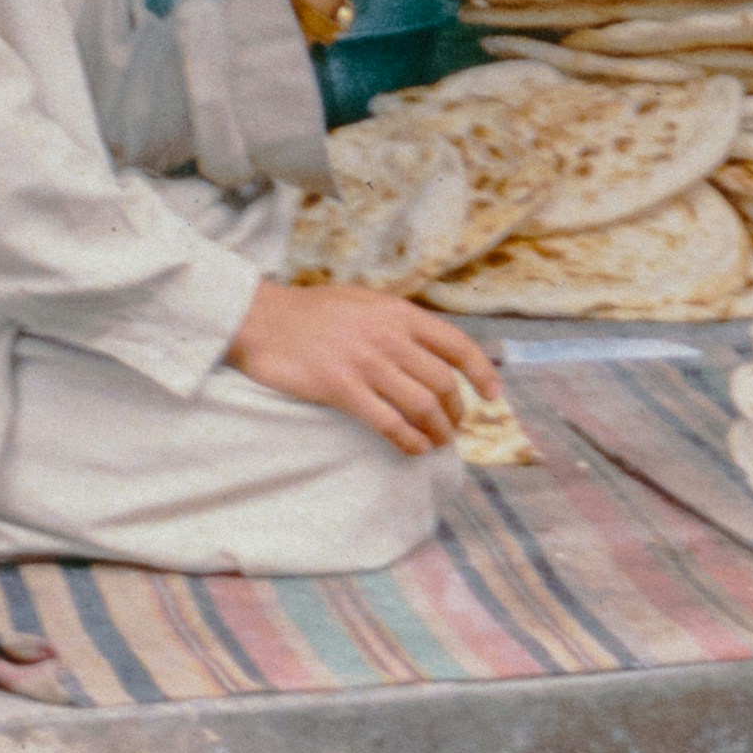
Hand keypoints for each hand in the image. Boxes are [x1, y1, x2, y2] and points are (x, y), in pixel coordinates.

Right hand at [229, 280, 495, 455]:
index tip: (492, 395)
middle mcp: (388, 336)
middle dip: (456, 412)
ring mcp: (366, 362)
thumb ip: (396, 322)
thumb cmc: (309, 313)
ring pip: (421, 406)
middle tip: (454, 428)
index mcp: (398, 312)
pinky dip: (409, 441)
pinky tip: (413, 450)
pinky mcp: (342, 388)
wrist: (260, 319)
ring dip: (437, 432)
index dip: (481, 372)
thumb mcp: (362, 302)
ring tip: (437, 443)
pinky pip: (389, 423)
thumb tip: (429, 348)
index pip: (456, 344)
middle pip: (443, 383)